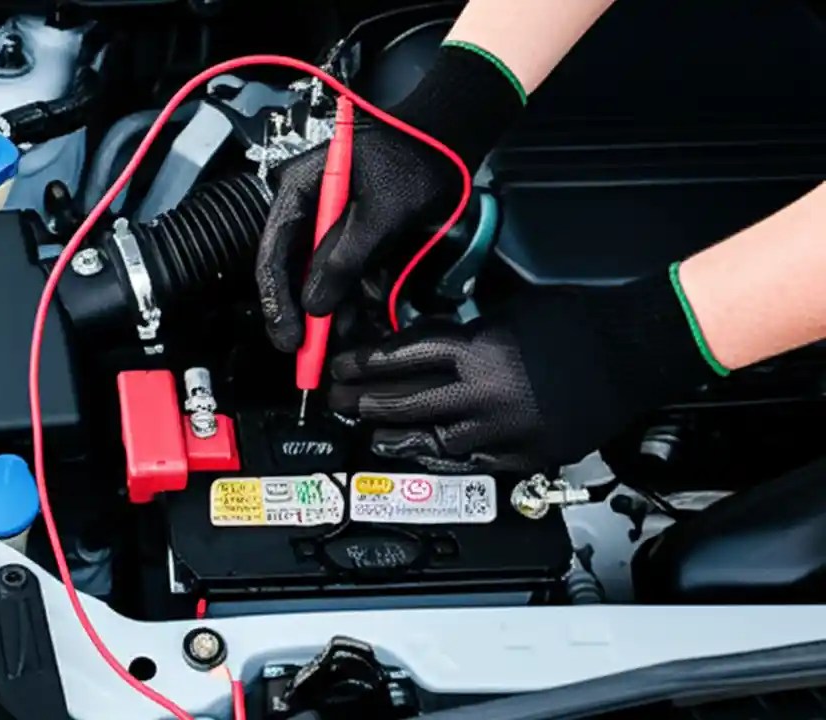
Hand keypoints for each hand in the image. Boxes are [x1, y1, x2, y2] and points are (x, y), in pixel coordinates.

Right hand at [255, 43, 526, 352]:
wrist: (449, 136)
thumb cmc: (413, 159)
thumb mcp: (380, 214)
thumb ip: (344, 261)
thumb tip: (315, 306)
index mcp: (299, 192)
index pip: (273, 253)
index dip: (277, 300)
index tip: (288, 338)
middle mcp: (308, 209)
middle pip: (292, 270)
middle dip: (302, 313)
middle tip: (306, 354)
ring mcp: (330, 222)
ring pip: (320, 276)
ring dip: (331, 311)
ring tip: (340, 344)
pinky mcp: (354, 234)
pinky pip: (346, 272)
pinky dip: (352, 298)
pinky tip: (360, 322)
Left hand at [328, 275, 720, 473]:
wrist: (639, 350)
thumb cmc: (580, 320)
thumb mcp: (511, 305)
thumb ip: (466, 324)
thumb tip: (424, 334)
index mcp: (481, 350)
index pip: (404, 358)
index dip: (366, 364)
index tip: (341, 366)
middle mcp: (490, 395)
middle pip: (408, 403)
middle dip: (366, 402)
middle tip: (341, 401)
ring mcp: (510, 431)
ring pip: (435, 440)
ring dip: (397, 436)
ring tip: (372, 433)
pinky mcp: (531, 455)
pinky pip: (475, 463)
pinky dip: (445, 457)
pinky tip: (424, 453)